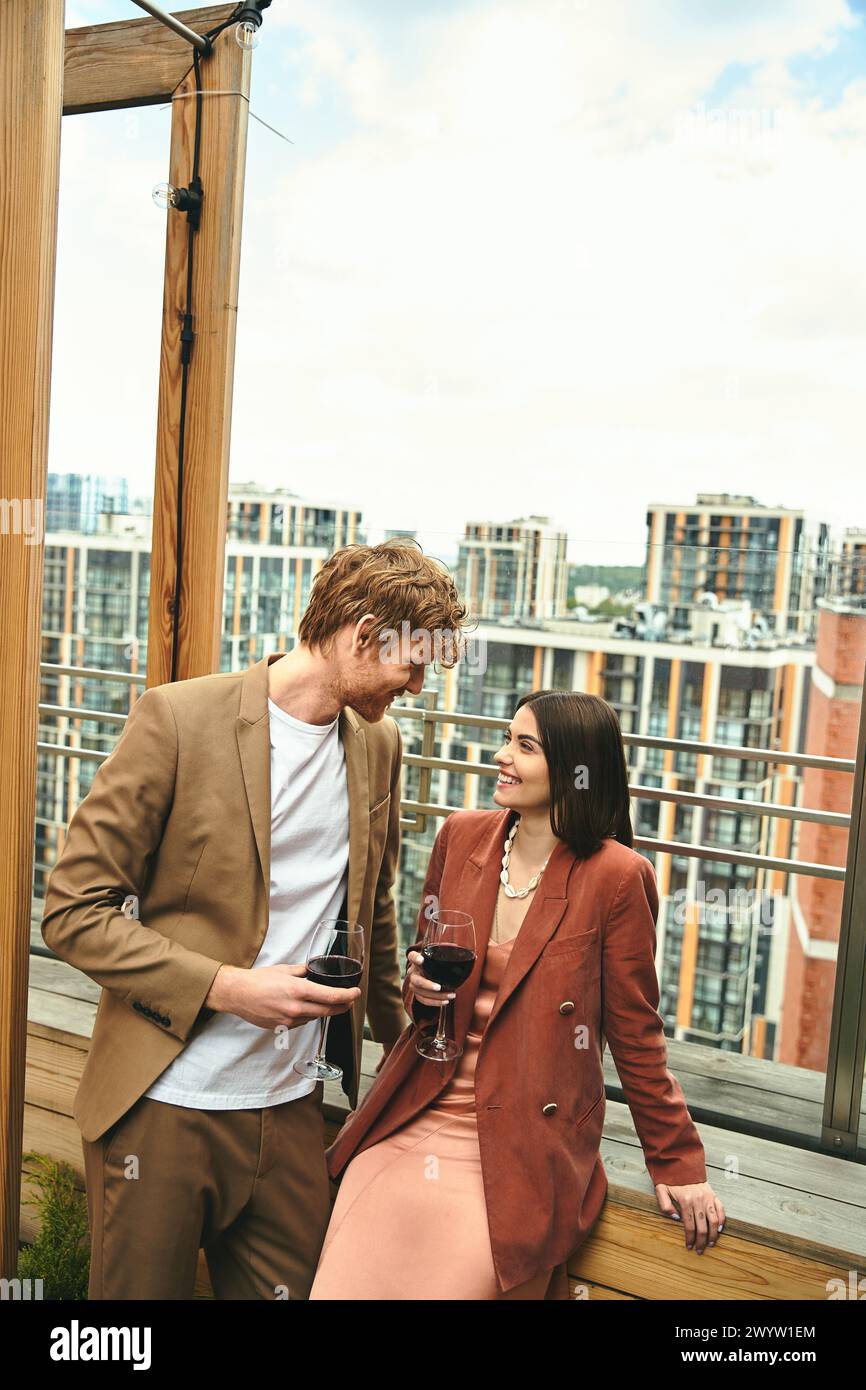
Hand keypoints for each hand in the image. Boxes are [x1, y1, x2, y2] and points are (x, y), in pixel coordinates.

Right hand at [206, 962, 360, 1030]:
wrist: (237, 994)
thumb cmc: (258, 980)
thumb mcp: (284, 969)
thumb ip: (303, 971)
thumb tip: (314, 970)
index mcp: (299, 990)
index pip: (332, 996)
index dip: (348, 996)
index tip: (356, 993)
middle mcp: (296, 1008)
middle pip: (329, 1011)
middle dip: (343, 1006)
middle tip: (349, 1000)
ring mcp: (290, 1020)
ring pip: (316, 1017)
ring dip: (325, 1011)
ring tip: (330, 1002)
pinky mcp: (283, 1028)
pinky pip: (302, 1022)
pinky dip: (309, 1015)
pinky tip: (307, 1008)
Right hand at [404, 949, 455, 1008]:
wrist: (431, 970)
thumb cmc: (437, 961)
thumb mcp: (441, 955)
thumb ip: (449, 952)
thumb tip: (466, 953)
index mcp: (418, 959)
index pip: (412, 956)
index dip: (415, 958)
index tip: (421, 960)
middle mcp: (413, 972)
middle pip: (415, 979)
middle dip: (426, 984)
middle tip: (438, 987)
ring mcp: (414, 984)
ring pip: (420, 992)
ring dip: (436, 996)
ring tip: (451, 995)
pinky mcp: (417, 993)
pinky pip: (423, 1000)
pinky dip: (434, 1002)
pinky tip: (445, 1002)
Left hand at [655, 1181, 724, 1253]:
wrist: (681, 1163)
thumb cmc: (670, 1179)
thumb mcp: (661, 1190)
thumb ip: (665, 1205)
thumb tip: (676, 1219)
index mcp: (685, 1200)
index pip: (689, 1226)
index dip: (690, 1238)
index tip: (689, 1246)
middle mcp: (698, 1200)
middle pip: (702, 1227)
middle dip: (702, 1241)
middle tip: (700, 1250)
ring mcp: (708, 1197)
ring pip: (714, 1221)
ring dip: (713, 1235)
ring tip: (711, 1243)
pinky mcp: (713, 1194)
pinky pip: (720, 1210)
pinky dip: (722, 1220)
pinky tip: (720, 1229)